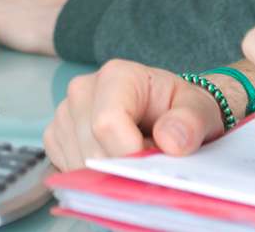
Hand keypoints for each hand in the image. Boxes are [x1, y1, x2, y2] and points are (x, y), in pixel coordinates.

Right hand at [43, 60, 233, 170]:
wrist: (167, 112)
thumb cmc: (180, 109)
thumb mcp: (199, 110)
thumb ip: (190, 122)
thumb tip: (171, 141)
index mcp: (116, 75)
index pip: (107, 124)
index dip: (130, 154)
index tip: (154, 163)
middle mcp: (82, 90)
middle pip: (92, 150)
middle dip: (123, 169)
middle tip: (150, 161)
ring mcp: (64, 114)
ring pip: (77, 165)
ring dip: (108, 175)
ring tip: (134, 157)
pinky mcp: (55, 137)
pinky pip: (67, 171)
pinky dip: (92, 179)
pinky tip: (114, 162)